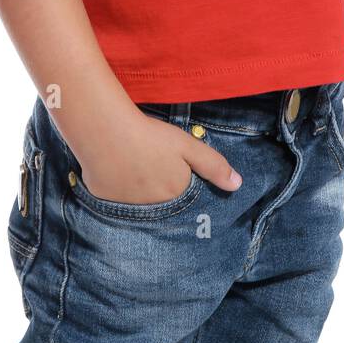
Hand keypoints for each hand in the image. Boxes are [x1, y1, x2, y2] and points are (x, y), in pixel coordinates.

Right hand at [78, 110, 242, 203]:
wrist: (106, 132)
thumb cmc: (150, 137)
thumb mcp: (187, 146)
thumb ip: (213, 166)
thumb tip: (237, 185)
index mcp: (175, 196)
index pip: (187, 205)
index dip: (183, 190)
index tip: (176, 176)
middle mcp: (154, 210)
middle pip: (164, 206)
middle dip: (162, 193)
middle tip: (153, 166)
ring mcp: (128, 210)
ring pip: (141, 206)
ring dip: (142, 194)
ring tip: (136, 168)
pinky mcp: (106, 204)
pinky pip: (118, 203)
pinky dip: (120, 192)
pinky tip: (118, 172)